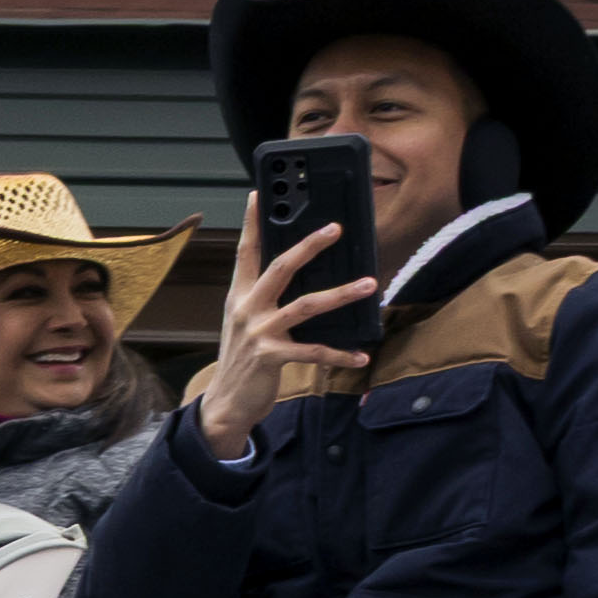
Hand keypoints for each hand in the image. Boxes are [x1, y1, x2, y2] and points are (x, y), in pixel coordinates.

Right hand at [187, 214, 382, 462]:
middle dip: (309, 246)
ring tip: (370, 284)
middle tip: (335, 229)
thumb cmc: (244, 358)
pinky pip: (313, 351)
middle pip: (280, 267)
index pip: (246, 251)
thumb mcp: (246, 322)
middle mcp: (247, 308)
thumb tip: (300, 277)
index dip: (251, 222)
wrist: (227, 402)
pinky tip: (361, 354)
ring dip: (342, 294)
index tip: (258, 195)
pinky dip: (340, 354)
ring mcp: (258, 332)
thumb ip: (264, 298)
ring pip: (306, 305)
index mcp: (240, 295)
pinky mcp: (271, 356)